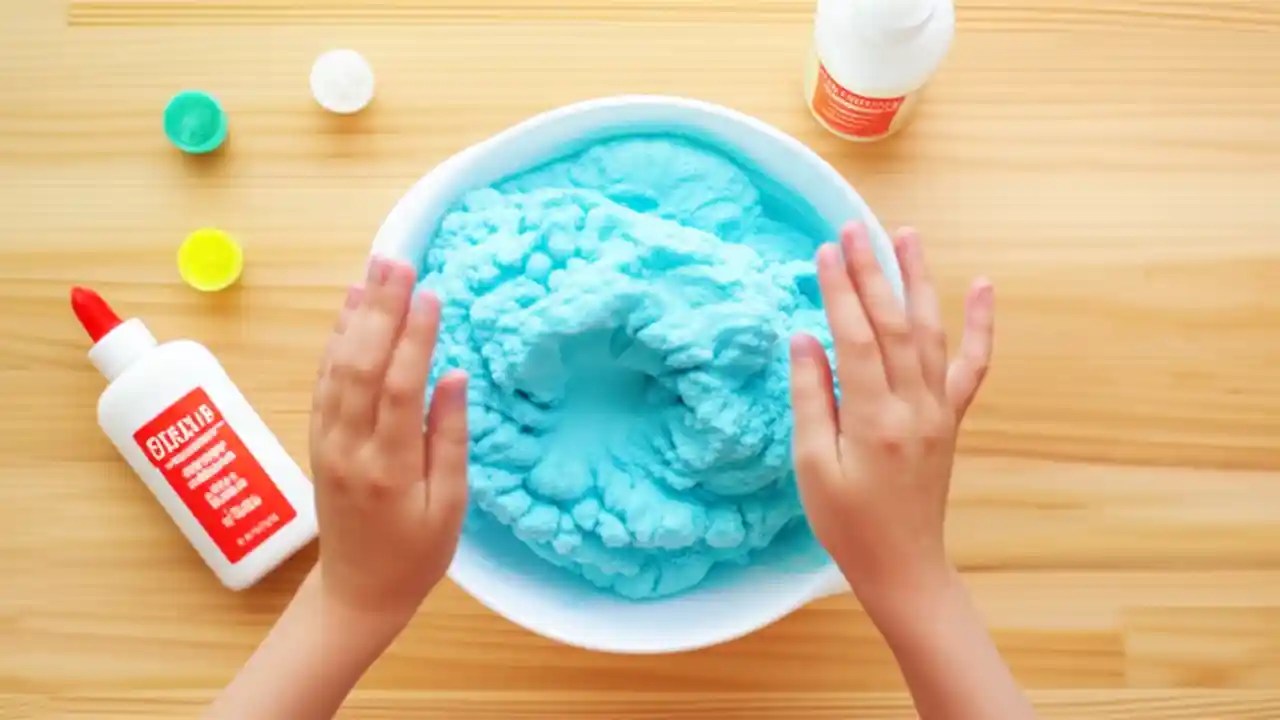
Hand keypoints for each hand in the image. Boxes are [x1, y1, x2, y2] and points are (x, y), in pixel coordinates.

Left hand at [310, 255, 469, 629]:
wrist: (358, 591)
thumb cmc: (416, 554)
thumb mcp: (450, 507)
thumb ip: (450, 440)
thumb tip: (454, 376)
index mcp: (389, 468)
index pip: (399, 389)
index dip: (414, 338)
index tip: (431, 295)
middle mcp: (350, 448)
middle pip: (362, 366)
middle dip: (381, 310)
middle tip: (398, 262)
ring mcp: (328, 441)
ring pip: (337, 368)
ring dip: (356, 316)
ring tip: (374, 272)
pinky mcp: (318, 438)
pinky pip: (325, 381)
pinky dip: (336, 341)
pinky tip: (350, 310)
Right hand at [789, 223, 993, 609]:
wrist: (903, 565)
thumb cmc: (847, 523)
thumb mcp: (813, 467)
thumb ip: (811, 399)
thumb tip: (805, 337)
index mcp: (875, 420)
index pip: (857, 339)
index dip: (840, 292)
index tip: (824, 251)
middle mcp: (915, 407)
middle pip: (895, 325)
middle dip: (873, 271)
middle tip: (854, 227)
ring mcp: (939, 410)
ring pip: (932, 332)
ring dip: (919, 280)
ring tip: (906, 235)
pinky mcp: (951, 418)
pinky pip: (972, 365)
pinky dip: (980, 325)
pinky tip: (983, 287)